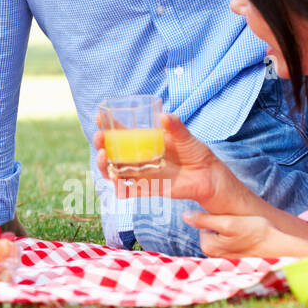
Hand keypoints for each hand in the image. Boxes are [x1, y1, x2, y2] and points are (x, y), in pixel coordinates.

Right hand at [94, 113, 219, 206]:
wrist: (208, 176)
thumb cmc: (196, 153)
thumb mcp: (185, 137)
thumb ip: (175, 127)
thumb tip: (164, 116)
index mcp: (144, 142)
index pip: (121, 133)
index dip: (108, 125)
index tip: (99, 117)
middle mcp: (138, 158)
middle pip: (111, 152)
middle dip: (100, 145)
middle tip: (100, 138)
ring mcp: (141, 173)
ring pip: (114, 171)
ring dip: (103, 166)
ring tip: (104, 158)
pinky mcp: (148, 188)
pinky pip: (128, 191)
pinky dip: (120, 190)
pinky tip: (116, 184)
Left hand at [184, 212, 273, 257]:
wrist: (279, 245)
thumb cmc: (256, 232)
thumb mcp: (229, 222)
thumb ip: (204, 220)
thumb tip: (184, 215)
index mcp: (208, 247)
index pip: (202, 224)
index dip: (216, 218)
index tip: (230, 220)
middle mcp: (213, 255)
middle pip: (209, 230)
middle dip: (221, 225)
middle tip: (239, 226)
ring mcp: (223, 258)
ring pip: (219, 235)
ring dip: (229, 231)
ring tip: (244, 232)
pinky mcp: (233, 258)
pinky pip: (228, 242)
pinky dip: (235, 237)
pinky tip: (246, 238)